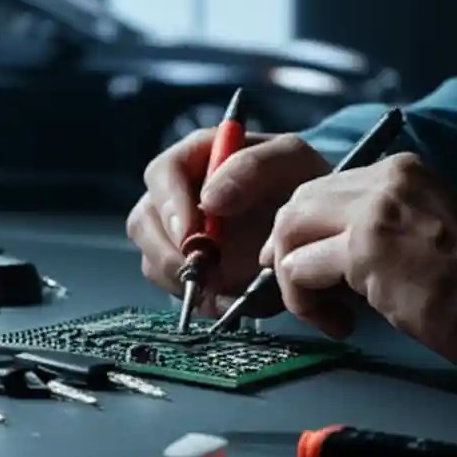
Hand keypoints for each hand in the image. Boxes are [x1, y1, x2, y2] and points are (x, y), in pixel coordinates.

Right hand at [127, 130, 329, 313]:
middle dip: (169, 252)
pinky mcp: (185, 269)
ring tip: (222, 287)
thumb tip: (208, 200)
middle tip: (204, 271)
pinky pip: (172, 287)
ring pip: (152, 259)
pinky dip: (198, 298)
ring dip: (182, 278)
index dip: (169, 205)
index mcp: (195, 158)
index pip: (161, 174)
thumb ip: (253, 166)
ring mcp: (175, 236)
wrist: (313, 225)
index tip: (191, 234)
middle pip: (143, 222)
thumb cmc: (300, 183)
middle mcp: (174, 196)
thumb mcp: (291, 160)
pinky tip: (228, 297)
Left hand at [262, 152, 456, 376]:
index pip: (318, 191)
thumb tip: (310, 251)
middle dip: (284, 253)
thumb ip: (368, 229)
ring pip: (287, 235)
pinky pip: (297, 270)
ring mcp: (373, 211)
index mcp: (398, 172)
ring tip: (324, 314)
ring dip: (292, 282)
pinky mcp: (366, 249)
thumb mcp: (416, 234)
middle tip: (302, 293)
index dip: (301, 233)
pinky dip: (303, 302)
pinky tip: (338, 324)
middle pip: (294, 206)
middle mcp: (383, 179)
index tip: (305, 270)